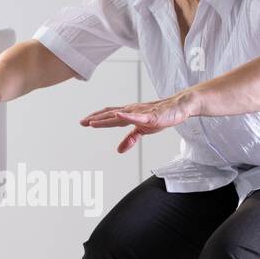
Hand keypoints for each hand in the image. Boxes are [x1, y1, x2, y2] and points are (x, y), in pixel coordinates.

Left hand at [79, 90, 197, 153]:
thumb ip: (130, 139)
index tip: (84, 122)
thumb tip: (119, 150)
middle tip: (82, 122)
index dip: (97, 118)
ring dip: (105, 118)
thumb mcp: (143, 131)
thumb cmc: (161, 117)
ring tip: (92, 122)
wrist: (178, 108)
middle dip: (95, 118)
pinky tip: (118, 115)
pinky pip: (136, 117)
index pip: (109, 115)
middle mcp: (131, 111)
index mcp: (129, 114)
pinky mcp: (149, 117)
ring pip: (119, 115)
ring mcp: (139, 113)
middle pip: (110, 114)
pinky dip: (126, 116)